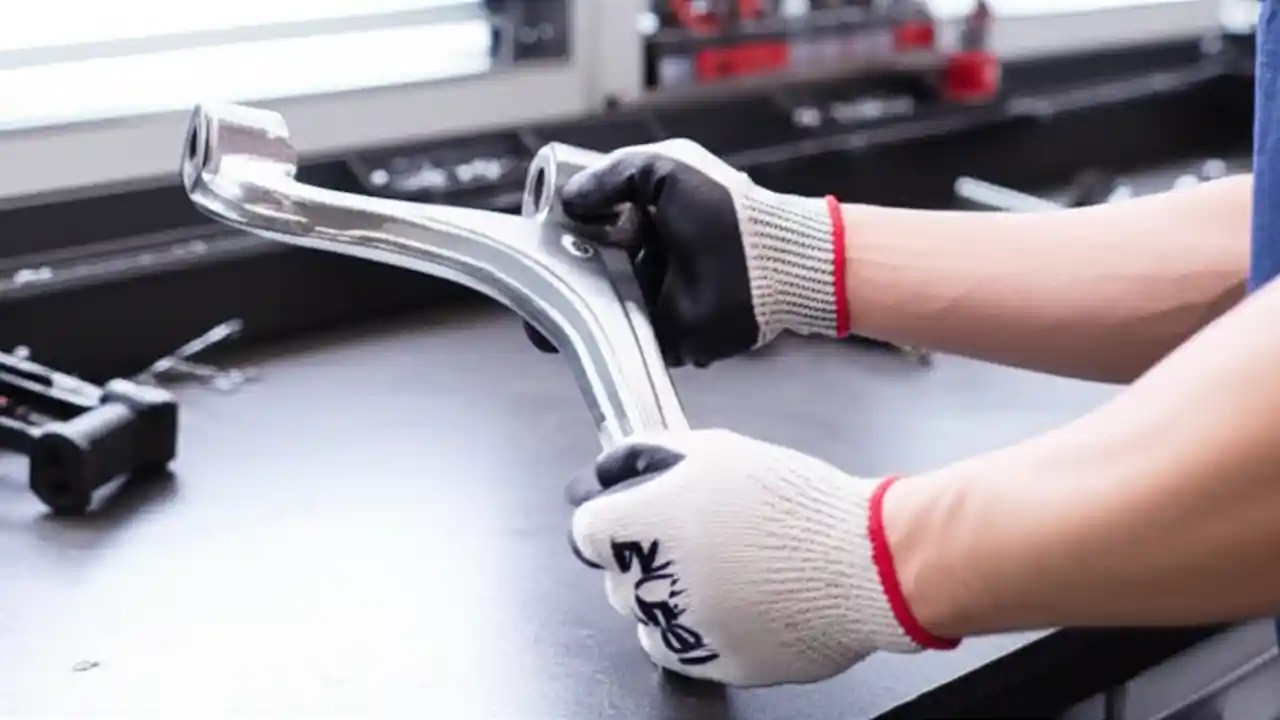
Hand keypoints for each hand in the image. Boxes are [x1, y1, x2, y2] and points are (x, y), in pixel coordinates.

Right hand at [524, 139, 849, 366]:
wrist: (773, 264)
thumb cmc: (729, 209)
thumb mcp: (667, 168)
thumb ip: (616, 172)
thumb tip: (570, 199)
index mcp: (641, 220)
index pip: (585, 224)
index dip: (558, 226)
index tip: (533, 231)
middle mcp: (639, 261)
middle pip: (579, 267)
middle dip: (552, 267)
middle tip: (528, 268)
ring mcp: (646, 300)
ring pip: (587, 305)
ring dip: (559, 303)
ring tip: (529, 298)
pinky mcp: (655, 335)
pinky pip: (610, 339)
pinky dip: (581, 334)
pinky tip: (550, 326)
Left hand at [567, 429, 956, 686]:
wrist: (860, 562)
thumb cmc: (791, 501)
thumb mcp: (717, 451)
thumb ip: (655, 455)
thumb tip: (615, 466)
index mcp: (640, 526)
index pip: (585, 530)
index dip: (611, 519)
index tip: (634, 516)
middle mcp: (648, 585)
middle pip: (617, 577)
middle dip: (645, 559)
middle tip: (698, 539)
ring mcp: (679, 632)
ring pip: (645, 617)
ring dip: (669, 597)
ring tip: (725, 572)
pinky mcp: (711, 666)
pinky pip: (680, 651)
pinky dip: (694, 631)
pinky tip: (733, 603)